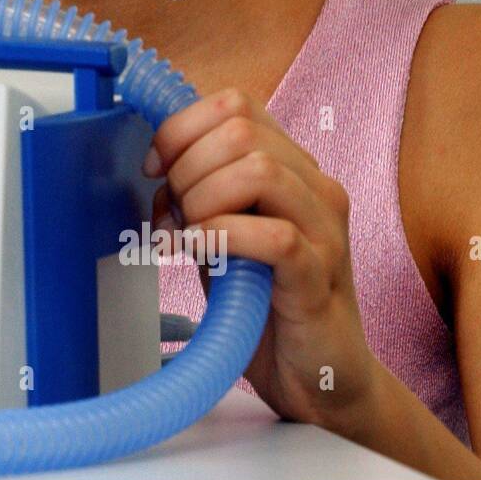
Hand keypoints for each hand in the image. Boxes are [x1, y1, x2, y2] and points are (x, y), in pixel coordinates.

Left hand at [144, 88, 383, 429]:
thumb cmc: (265, 301)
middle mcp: (315, 187)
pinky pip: (272, 235)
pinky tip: (200, 252)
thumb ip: (194, 195)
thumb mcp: (218, 234)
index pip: (234, 104)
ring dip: (204, 198)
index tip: (155, 168)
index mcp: (290, 167)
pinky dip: (222, 236)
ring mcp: (325, 229)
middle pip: (240, 130)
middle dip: (187, 166)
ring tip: (190, 233)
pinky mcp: (320, 274)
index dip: (181, 128)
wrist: (313, 375)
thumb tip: (156, 167)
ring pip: (259, 170)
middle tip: (174, 212)